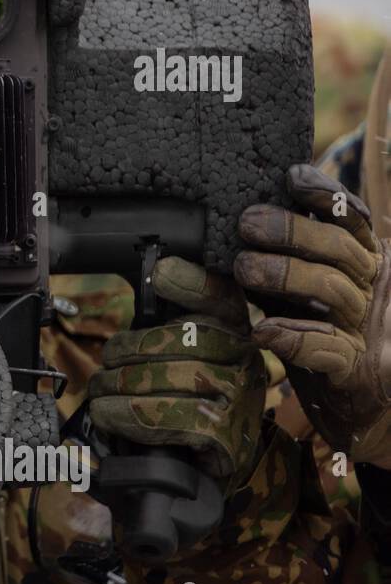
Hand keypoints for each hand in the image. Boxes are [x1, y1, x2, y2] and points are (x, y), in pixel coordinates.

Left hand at [88, 257, 267, 493]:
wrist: (223, 457)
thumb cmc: (194, 397)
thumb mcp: (186, 351)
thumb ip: (174, 315)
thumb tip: (162, 271)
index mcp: (236, 331)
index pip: (220, 297)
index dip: (192, 282)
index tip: (162, 273)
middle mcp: (245, 359)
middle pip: (174, 342)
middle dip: (125, 354)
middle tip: (103, 370)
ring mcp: (238, 397)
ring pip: (163, 379)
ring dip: (116, 388)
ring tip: (100, 393)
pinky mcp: (224, 434)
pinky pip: (166, 418)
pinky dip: (127, 416)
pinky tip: (110, 414)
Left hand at [236, 164, 390, 467]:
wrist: (359, 404)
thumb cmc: (318, 330)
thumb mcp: (292, 289)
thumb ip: (268, 257)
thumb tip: (215, 226)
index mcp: (360, 260)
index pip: (350, 218)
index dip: (324, 195)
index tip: (290, 178)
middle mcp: (368, 287)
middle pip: (339, 248)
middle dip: (292, 231)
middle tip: (247, 223)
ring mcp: (364, 327)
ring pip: (334, 290)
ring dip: (286, 275)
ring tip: (243, 268)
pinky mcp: (354, 369)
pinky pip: (329, 348)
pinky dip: (295, 336)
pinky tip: (264, 331)